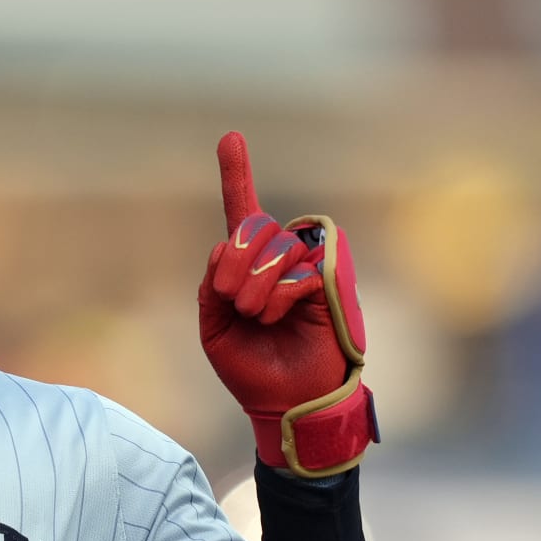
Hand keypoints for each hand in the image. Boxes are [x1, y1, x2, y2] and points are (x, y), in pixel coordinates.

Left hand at [197, 132, 376, 477]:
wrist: (283, 403)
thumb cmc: (250, 369)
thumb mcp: (213, 329)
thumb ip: (210, 287)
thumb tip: (223, 246)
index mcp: (247, 267)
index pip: (244, 213)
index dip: (237, 174)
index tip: (230, 137)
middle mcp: (280, 260)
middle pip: (254, 225)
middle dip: (235, 262)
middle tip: (233, 301)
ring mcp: (307, 269)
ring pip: (276, 246)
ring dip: (256, 285)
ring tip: (258, 316)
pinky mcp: (329, 284)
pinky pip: (299, 270)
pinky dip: (280, 296)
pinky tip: (279, 317)